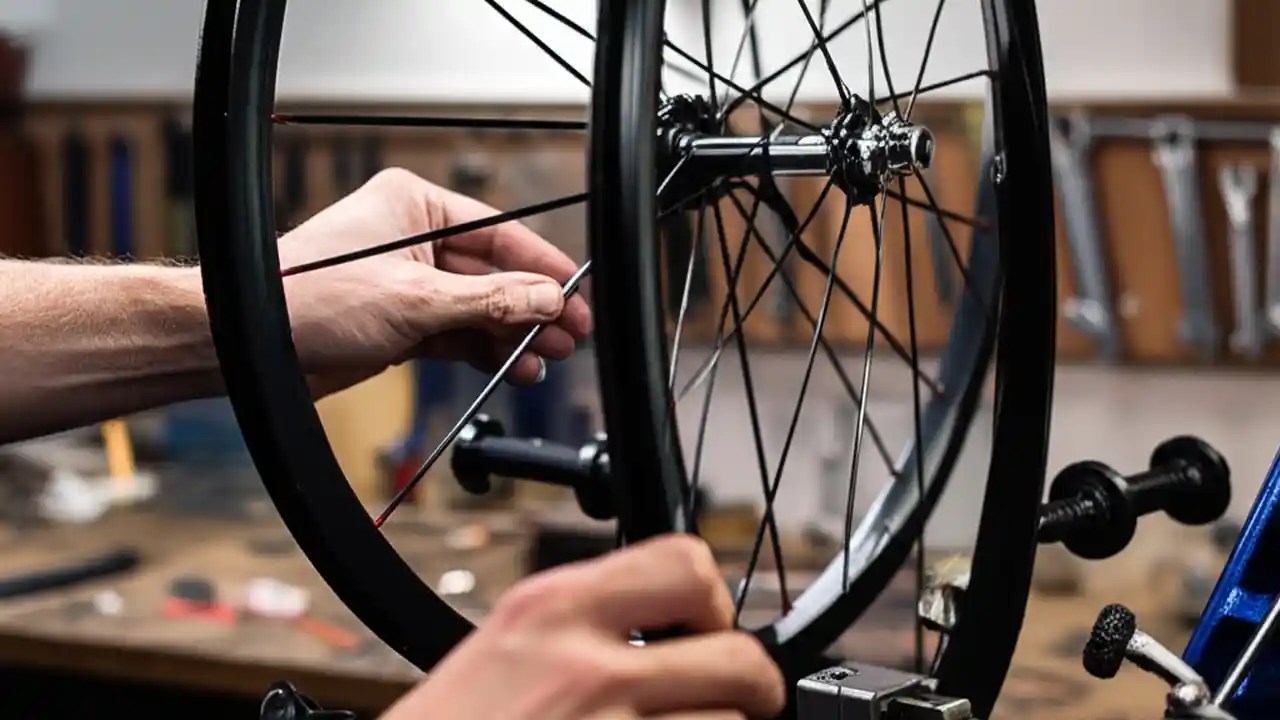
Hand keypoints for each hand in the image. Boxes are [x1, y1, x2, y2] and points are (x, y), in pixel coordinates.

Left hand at [277, 167, 591, 391]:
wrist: (249, 346)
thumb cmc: (307, 299)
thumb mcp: (413, 300)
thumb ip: (488, 301)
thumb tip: (545, 299)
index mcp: (414, 208)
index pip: (498, 233)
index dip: (542, 265)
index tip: (577, 291)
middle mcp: (414, 241)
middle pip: (494, 273)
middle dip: (532, 308)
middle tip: (571, 334)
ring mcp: (408, 284)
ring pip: (479, 308)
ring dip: (512, 336)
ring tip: (545, 360)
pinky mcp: (400, 323)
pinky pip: (457, 334)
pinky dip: (484, 351)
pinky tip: (512, 367)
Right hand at [382, 535, 785, 719]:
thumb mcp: (509, 645)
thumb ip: (587, 624)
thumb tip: (674, 624)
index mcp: (554, 607)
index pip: (685, 562)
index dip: (715, 599)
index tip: (711, 627)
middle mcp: (586, 664)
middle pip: (737, 657)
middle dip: (753, 685)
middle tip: (746, 698)